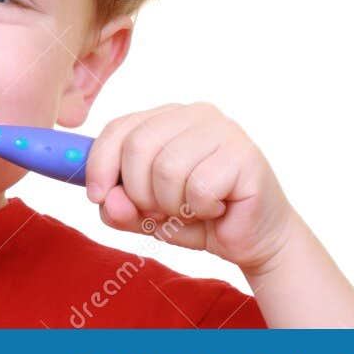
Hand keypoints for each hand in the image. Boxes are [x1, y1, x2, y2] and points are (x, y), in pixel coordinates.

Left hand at [84, 101, 299, 273]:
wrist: (256, 240)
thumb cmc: (200, 219)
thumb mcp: (146, 216)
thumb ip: (120, 208)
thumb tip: (107, 200)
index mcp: (166, 117)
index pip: (118, 127)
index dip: (100, 163)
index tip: (97, 195)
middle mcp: (193, 114)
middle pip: (138, 145)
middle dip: (138, 191)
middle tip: (159, 212)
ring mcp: (222, 130)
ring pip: (167, 168)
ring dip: (172, 204)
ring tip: (191, 210)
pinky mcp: (244, 154)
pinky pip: (199, 187)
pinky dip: (200, 209)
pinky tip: (217, 208)